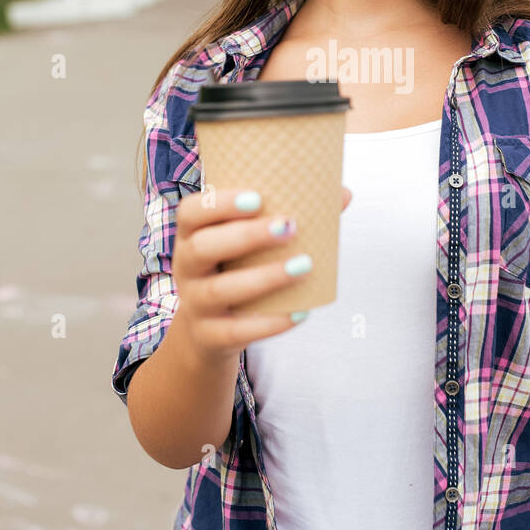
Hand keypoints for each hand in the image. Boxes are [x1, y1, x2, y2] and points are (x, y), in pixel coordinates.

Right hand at [172, 185, 351, 359]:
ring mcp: (194, 303)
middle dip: (247, 236)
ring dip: (265, 277)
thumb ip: (286, 216)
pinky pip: (236, 331)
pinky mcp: (209, 335)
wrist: (206, 330)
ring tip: (304, 266)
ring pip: (221, 290)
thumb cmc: (237, 269)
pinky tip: (300, 312)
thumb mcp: (247, 244)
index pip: (191, 211)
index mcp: (191, 234)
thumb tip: (343, 194)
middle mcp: (185, 266)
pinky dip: (269, 323)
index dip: (220, 204)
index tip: (258, 197)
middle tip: (290, 226)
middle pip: (204, 247)